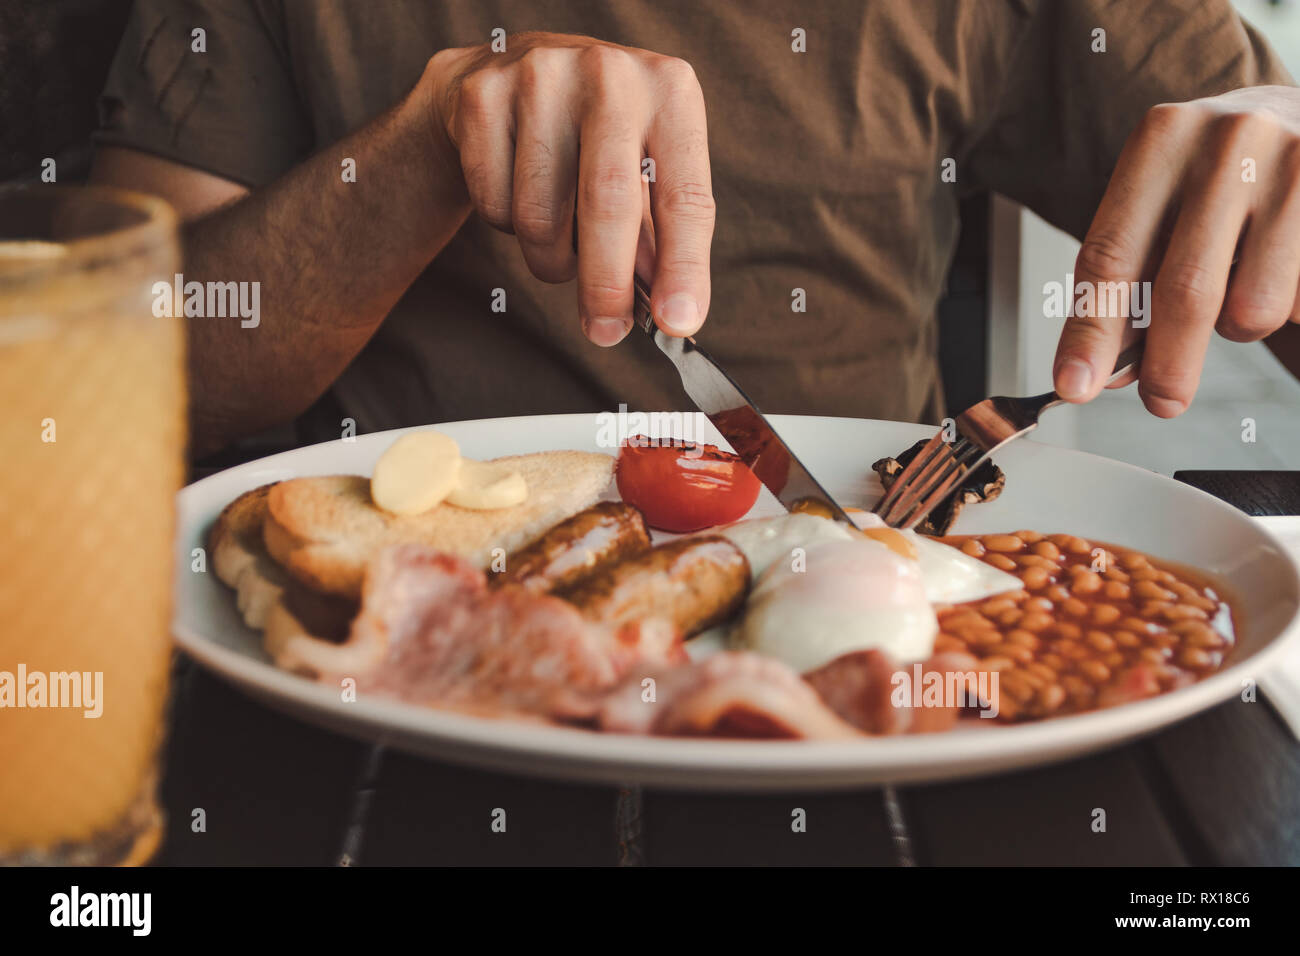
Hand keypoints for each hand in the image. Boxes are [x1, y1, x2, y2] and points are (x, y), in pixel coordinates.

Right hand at [420, 32, 713, 344]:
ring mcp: (540, 78)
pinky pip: (495, 204)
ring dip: (551, 260)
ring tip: (560, 242)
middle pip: (608, 204)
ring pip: (541, 216)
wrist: (510, 74)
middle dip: (607, 286)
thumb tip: (670, 314)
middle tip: (605, 332)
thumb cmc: (597, 139)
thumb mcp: (647, 172)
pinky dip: (507, 227)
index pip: (684, 196)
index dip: (683, 266)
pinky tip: (518, 193)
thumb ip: (659, 241)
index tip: (677, 322)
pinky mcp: (482, 98)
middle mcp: (609, 75)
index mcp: (670, 92)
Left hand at [1054, 86, 1299, 415]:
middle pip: (1184, 290)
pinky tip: (1284, 269)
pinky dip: (1287, 308)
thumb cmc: (1223, 174)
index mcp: (1162, 140)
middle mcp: (1228, 142)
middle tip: (1161, 400)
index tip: (1075, 385)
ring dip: (1241, 327)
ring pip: (1254, 307)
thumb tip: (1107, 368)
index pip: (1111, 256)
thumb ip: (1134, 279)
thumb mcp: (1166, 205)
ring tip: (1243, 294)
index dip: (1089, 332)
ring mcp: (1296, 164)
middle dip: (1168, 364)